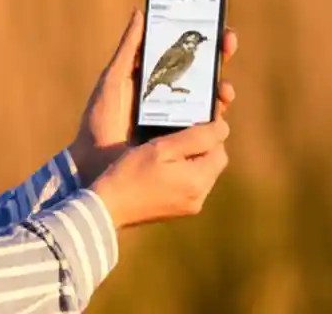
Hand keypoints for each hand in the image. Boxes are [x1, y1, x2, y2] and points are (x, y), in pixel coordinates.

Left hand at [69, 9, 237, 185]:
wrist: (93, 163)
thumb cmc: (100, 120)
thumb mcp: (114, 79)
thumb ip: (129, 48)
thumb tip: (140, 12)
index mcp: (157, 78)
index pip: (187, 54)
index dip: (204, 37)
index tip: (216, 20)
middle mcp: (174, 97)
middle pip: (206, 73)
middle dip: (221, 56)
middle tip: (227, 42)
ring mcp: (181, 121)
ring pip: (213, 101)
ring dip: (223, 88)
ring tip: (222, 87)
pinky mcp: (184, 144)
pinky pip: (208, 132)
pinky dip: (218, 121)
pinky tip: (217, 113)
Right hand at [89, 118, 229, 227]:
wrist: (108, 206)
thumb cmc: (131, 172)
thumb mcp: (162, 148)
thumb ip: (196, 137)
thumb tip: (223, 128)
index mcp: (198, 180)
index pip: (220, 149)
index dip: (210, 132)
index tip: (194, 121)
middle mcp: (199, 196)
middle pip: (214, 162)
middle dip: (203, 146)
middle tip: (180, 132)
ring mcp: (190, 206)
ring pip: (204, 173)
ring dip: (194, 159)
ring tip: (170, 148)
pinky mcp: (180, 210)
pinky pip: (192, 185)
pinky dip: (185, 172)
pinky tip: (165, 166)